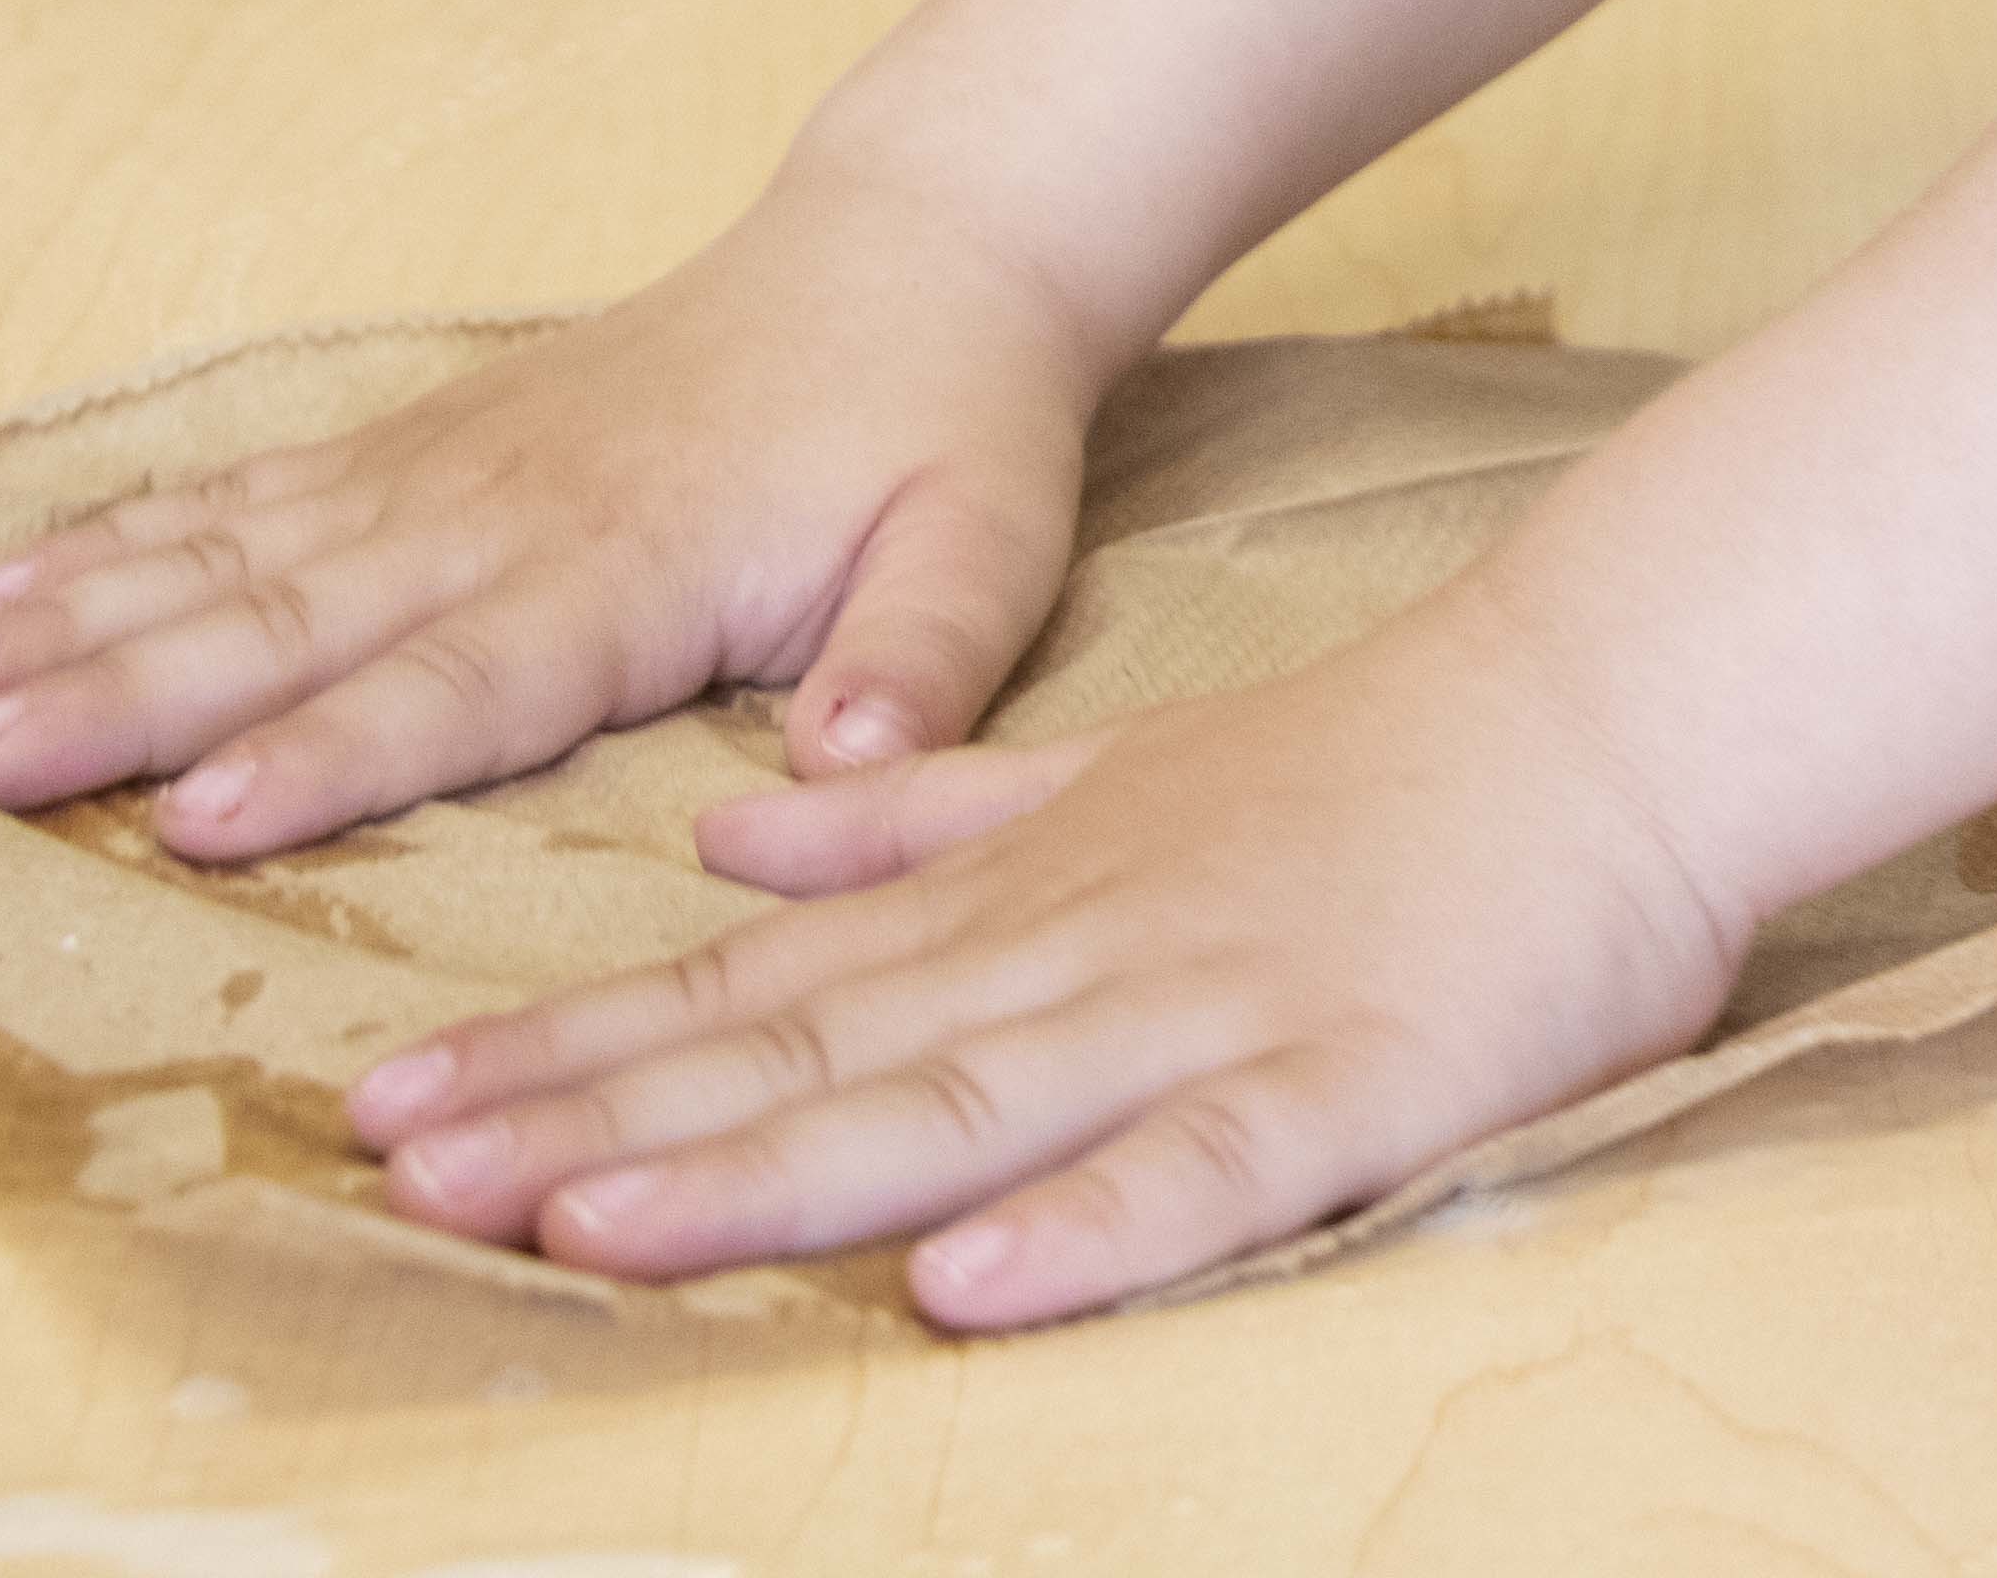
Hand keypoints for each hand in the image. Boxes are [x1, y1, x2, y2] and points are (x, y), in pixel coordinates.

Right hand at [0, 157, 1121, 853]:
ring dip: (69, 626)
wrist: (918, 254)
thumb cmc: (949, 430)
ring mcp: (439, 472)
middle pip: (288, 621)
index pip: (457, 682)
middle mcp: (502, 514)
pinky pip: (240, 501)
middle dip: (115, 698)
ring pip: (227, 556)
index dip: (326, 757)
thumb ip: (919, 663)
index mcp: (633, 565)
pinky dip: (109, 548)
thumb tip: (855, 768)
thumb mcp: (984, 548)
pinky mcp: (412, 449)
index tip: (191, 821)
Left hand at [339, 583, 1751, 1328]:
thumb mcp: (1105, 769)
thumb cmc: (1365, 764)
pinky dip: (1080, 1231)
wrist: (1607, 707)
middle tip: (406, 1179)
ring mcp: (1201, 1018)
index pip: (747, 992)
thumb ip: (918, 819)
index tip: (389, 1110)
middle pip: (800, 1058)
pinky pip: (1200, 1177)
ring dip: (769, 1177)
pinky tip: (968, 1289)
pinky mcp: (1346, 1087)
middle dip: (598, 1125)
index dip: (570, 1056)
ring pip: (951, 1110)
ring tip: (595, 1230)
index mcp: (1009, 900)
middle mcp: (1068, 957)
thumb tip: (727, 844)